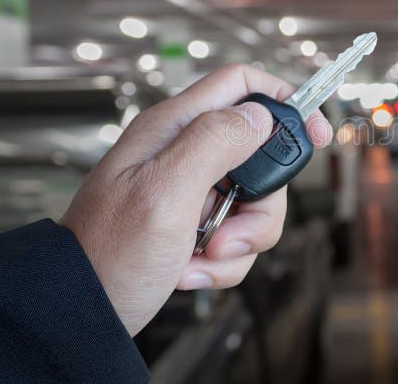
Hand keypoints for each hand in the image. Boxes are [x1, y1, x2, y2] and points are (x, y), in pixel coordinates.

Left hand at [60, 65, 332, 335]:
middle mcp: (187, 153)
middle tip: (233, 228)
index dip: (284, 100)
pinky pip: (240, 235)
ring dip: (242, 239)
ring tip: (203, 256)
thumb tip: (259, 116)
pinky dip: (224, 260)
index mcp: (175, 128)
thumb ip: (214, 143)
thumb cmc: (109, 253)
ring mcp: (194, 190)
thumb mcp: (164, 192)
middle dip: (262, 202)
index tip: (313, 133)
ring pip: (256, 203)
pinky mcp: (197, 223)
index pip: (241, 84)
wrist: (84, 312)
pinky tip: (189, 270)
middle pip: (262, 156)